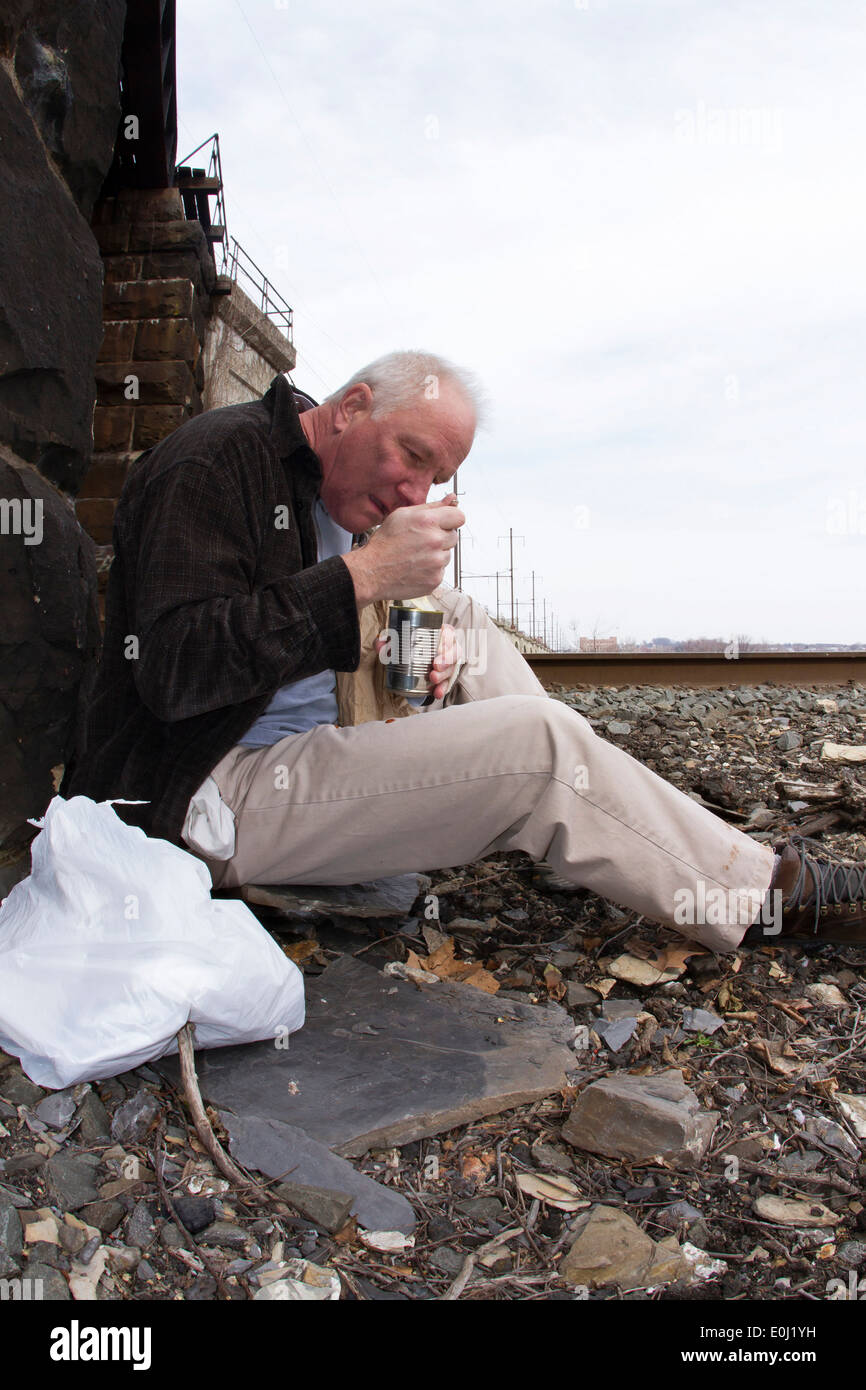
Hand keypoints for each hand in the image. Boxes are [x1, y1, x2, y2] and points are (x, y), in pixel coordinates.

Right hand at [344, 494, 464, 606]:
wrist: (372, 572)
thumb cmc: (385, 543)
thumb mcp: (403, 515)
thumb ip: (432, 506)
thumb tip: (452, 498)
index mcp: (428, 521)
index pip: (459, 517)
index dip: (451, 519)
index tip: (443, 524)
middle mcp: (435, 541)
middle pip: (454, 536)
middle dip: (441, 537)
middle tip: (421, 541)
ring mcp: (436, 562)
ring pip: (447, 554)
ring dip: (436, 554)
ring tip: (416, 555)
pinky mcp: (435, 579)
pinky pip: (441, 570)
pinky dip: (431, 569)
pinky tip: (416, 567)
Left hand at [374, 622, 460, 700]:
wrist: (407, 662)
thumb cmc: (406, 645)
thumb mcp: (395, 641)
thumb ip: (385, 641)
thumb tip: (380, 646)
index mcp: (439, 633)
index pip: (449, 632)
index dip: (447, 640)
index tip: (439, 649)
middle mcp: (447, 648)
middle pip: (453, 652)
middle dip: (446, 660)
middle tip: (435, 666)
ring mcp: (448, 663)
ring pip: (452, 668)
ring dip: (444, 675)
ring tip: (433, 679)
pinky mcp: (446, 677)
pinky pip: (448, 683)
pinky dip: (443, 688)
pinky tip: (437, 693)